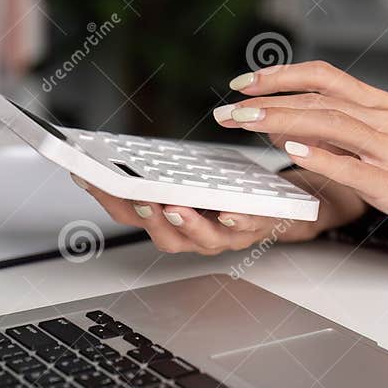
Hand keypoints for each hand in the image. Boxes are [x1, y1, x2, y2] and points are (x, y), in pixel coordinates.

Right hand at [71, 167, 366, 254]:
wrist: (302, 198)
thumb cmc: (245, 184)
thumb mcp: (201, 169)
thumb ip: (170, 166)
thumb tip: (128, 147)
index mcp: (179, 215)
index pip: (133, 211)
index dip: (106, 196)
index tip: (84, 174)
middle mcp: (201, 232)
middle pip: (162, 236)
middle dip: (146, 218)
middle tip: (136, 198)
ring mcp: (231, 234)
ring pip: (202, 240)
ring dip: (186, 226)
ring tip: (175, 206)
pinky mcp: (264, 227)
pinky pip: (248, 231)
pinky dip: (238, 222)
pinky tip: (230, 209)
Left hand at [216, 61, 387, 256]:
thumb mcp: (376, 144)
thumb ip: (334, 131)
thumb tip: (281, 123)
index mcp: (380, 105)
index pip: (323, 76)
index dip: (280, 75)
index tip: (242, 83)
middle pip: (319, 99)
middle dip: (267, 102)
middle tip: (228, 110)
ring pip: (331, 124)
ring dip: (282, 120)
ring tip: (246, 122)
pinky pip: (353, 168)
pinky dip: (321, 158)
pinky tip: (292, 153)